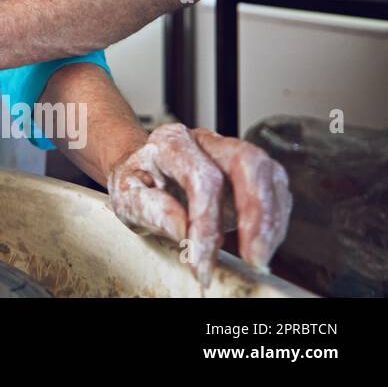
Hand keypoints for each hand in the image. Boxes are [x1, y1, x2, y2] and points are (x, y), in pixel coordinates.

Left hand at [107, 123, 291, 285]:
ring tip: (259, 257)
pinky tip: (262, 246)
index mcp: (171, 141)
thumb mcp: (126, 197)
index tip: (202, 262)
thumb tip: (182, 230)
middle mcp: (206, 140)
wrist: (144, 172)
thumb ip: (151, 210)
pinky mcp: (251, 172)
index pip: (201, 178)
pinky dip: (274, 221)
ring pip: (268, 173)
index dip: (207, 223)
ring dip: (271, 219)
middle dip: (257, 211)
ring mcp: (232, 153)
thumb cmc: (137, 184)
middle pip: (247, 161)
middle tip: (253, 256)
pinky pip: (275, 190)